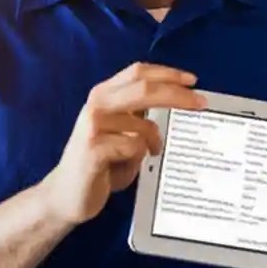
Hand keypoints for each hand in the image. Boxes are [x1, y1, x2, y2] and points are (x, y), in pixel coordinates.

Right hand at [42, 62, 205, 224]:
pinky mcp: (94, 149)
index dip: (167, 73)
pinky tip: (126, 168)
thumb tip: (178, 104)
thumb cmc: (100, 163)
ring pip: (144, 125)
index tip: (193, 81)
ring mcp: (93, 126)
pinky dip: (139, 158)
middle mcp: (97, 104)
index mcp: (104, 94)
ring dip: (154, 141)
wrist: (65, 195)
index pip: (138, 72)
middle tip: (201, 104)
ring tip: (151, 153)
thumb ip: (139, 116)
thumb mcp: (122, 132)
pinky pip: (134, 148)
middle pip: (144, 88)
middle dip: (178, 95)